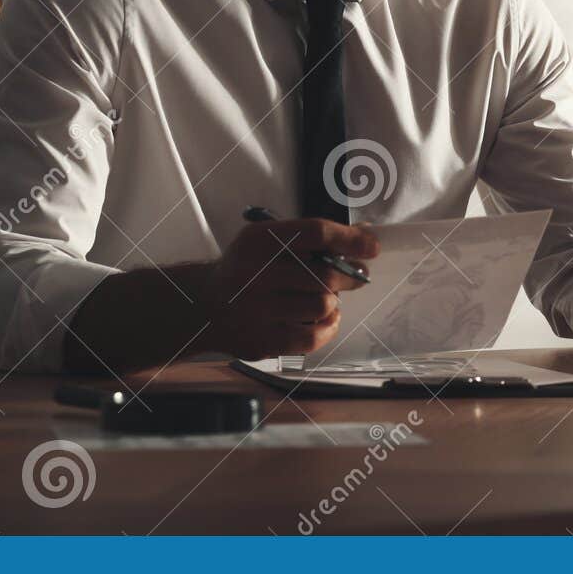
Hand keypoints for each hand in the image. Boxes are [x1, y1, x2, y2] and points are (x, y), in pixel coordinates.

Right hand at [201, 218, 379, 359]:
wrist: (201, 305)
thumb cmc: (245, 268)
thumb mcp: (264, 240)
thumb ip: (306, 238)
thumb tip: (362, 239)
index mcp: (258, 240)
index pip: (315, 233)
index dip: (350, 239)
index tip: (371, 246)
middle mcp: (254, 273)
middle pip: (324, 275)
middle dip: (351, 275)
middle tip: (358, 276)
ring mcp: (256, 310)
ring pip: (322, 306)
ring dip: (333, 301)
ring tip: (327, 296)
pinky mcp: (261, 340)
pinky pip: (313, 337)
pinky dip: (328, 327)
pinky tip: (325, 319)